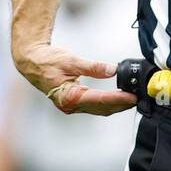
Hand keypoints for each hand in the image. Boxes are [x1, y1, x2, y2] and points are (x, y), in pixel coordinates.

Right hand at [13, 43, 137, 115]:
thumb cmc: (47, 61)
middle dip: (121, 105)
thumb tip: (111, 69)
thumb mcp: (71, 60)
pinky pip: (94, 106)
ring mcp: (71, 106)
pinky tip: (117, 98)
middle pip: (102, 108)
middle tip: (138, 98)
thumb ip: (93, 67)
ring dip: (116, 106)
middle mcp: (70, 105)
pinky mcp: (73, 103)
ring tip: (132, 98)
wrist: (32, 62)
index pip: (100, 100)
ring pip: (99, 110)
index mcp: (68, 96)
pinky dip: (107, 103)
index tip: (132, 97)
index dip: (118, 99)